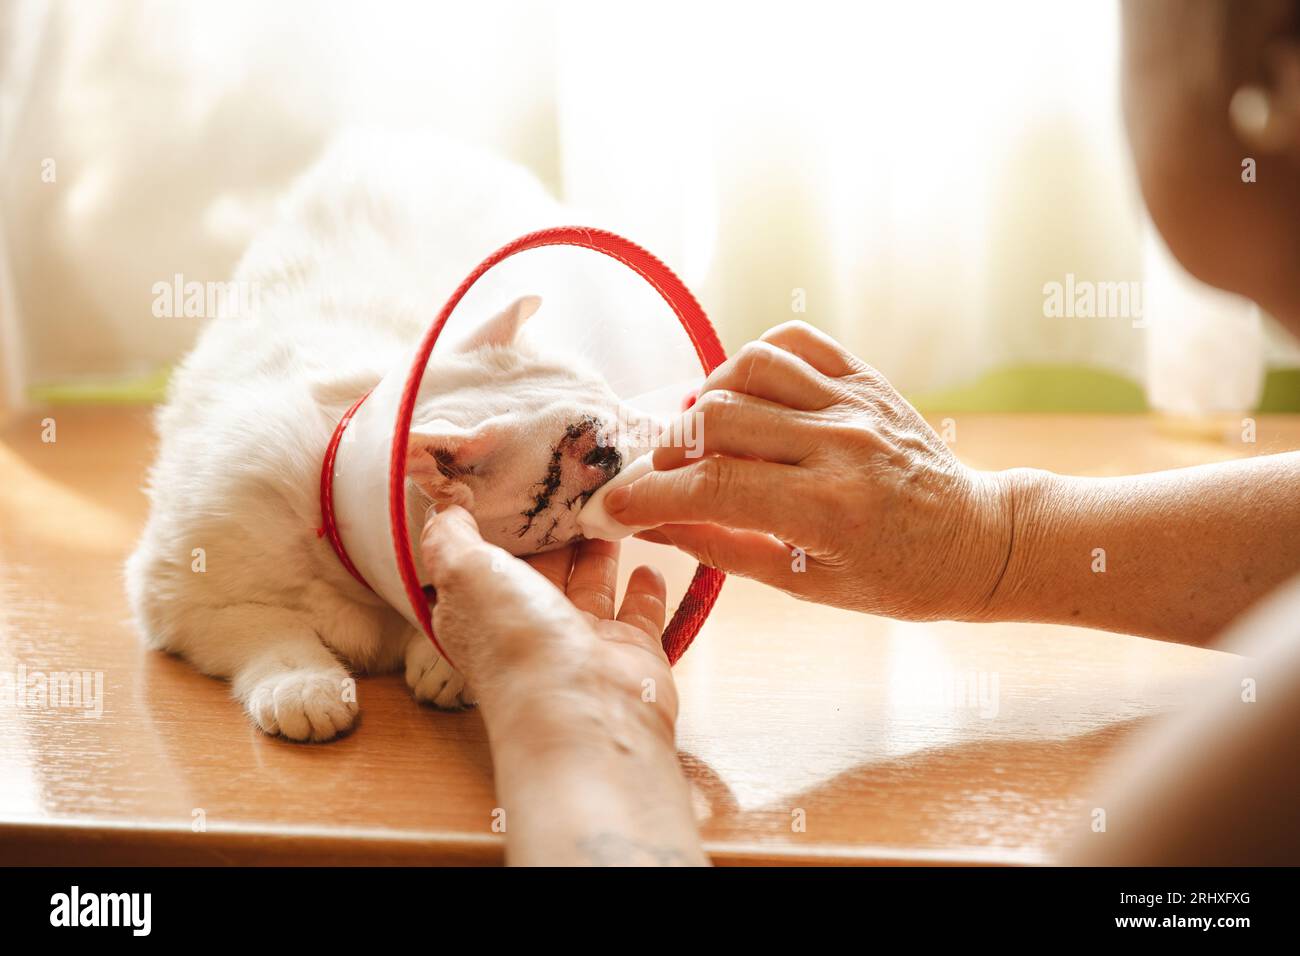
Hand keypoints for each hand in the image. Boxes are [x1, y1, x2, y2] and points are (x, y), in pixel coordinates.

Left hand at [419, 505, 675, 735]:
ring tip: (613, 508)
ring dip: (601, 551)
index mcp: (483, 612)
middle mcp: (531, 628)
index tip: (517, 482)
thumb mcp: (465, 573)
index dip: (499, 525)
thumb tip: (442, 508)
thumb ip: (449, 537)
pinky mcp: (632, 651)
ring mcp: (583, 642)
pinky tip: (649, 561)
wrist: (584, 712)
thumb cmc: (516, 644)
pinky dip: (645, 587)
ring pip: (592, 586)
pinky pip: (640, 612)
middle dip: (556, 532)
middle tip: (575, 484)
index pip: (487, 561)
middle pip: (544, 570)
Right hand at [605, 321, 1012, 620]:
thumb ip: (724, 547)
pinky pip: (794, 343)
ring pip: (749, 369)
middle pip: (718, 420)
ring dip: (706, 400)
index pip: (712, 486)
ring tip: (701, 436)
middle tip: (655, 478)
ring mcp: (855, 405)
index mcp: (828, 508)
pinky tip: (744, 396)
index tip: (613, 508)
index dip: (649, 495)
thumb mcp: (806, 583)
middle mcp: (840, 445)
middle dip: (667, 451)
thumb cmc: (895, 577)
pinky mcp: (865, 380)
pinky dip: (753, 361)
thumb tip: (654, 525)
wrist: (977, 540)